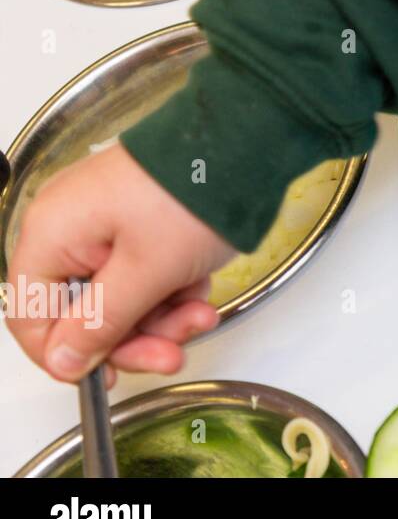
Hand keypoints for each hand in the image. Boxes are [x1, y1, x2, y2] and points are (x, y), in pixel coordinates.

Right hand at [5, 144, 236, 383]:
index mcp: (53, 233)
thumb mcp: (146, 272)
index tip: (106, 376)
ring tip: (200, 313)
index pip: (31, 315)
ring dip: (164, 315)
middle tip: (172, 351)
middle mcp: (71, 226)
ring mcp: (108, 222)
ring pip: (122, 296)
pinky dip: (174, 287)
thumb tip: (64, 359)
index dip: (65, 354)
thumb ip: (101, 322)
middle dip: (134, 337)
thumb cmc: (193, 191)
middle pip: (84, 310)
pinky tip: (200, 286)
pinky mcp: (141, 221)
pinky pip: (146, 272)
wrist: (245, 143)